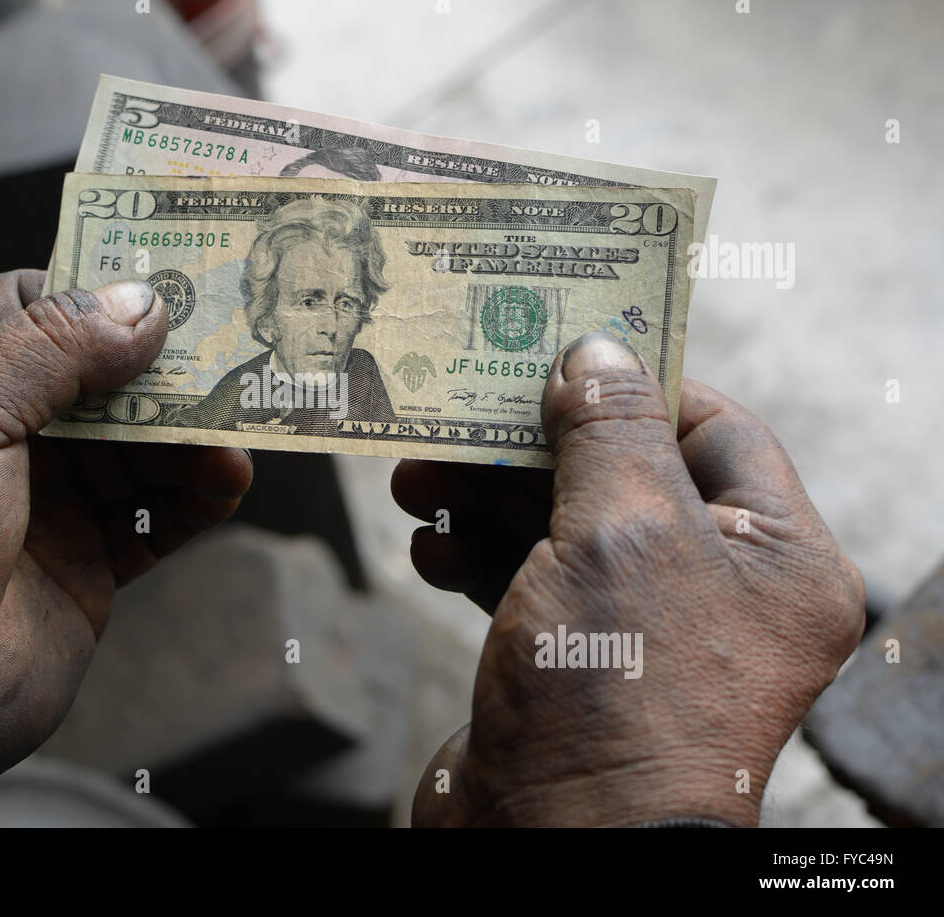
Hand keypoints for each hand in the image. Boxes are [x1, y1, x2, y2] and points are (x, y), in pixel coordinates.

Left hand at [0, 270, 251, 804]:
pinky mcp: (84, 559)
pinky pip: (155, 513)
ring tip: (234, 426)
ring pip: (136, 443)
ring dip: (188, 432)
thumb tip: (142, 305)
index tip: (170, 281)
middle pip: (98, 374)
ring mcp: (40, 498)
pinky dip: (196, 493)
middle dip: (161, 364)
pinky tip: (227, 479)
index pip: (28, 304)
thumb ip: (49, 349)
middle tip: (230, 346)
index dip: (96, 292)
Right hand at [393, 332, 863, 826]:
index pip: (713, 428)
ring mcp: (640, 628)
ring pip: (560, 525)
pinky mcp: (571, 658)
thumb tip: (598, 348)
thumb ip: (611, 429)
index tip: (553, 346)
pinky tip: (428, 551)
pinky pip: (525, 580)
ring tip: (417, 479)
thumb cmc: (616, 690)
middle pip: (619, 473)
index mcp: (776, 559)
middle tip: (458, 412)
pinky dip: (473, 557)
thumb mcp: (621, 533)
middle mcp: (718, 590)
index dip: (633, 381)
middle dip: (529, 444)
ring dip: (483, 496)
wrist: (553, 846)